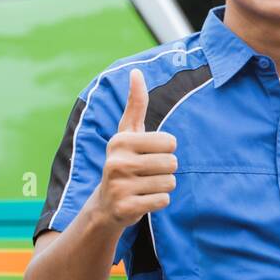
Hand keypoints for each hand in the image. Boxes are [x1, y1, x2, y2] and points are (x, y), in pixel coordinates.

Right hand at [95, 69, 178, 228]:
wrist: (106, 203)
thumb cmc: (124, 160)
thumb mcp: (128, 133)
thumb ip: (136, 104)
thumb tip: (137, 72)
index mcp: (120, 141)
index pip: (170, 142)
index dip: (166, 149)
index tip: (148, 154)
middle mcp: (116, 162)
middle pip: (172, 163)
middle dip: (166, 169)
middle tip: (146, 173)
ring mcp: (120, 186)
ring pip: (170, 182)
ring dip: (163, 185)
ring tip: (144, 185)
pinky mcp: (126, 208)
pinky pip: (163, 200)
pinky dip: (158, 201)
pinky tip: (142, 199)